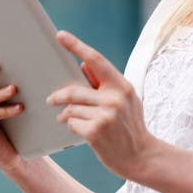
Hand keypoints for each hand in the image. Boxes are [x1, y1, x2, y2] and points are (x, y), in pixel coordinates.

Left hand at [46, 30, 156, 179]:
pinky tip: (79, 130)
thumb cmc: (130, 126)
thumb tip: (83, 64)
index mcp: (122, 85)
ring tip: (66, 118)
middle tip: (51, 99)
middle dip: (58, 95)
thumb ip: (106, 82)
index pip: (95, 59)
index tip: (60, 35)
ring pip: (71, 108)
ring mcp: (105, 115)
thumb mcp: (126, 99)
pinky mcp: (95, 132)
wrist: (141, 157)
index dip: (76, 46)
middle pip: (74, 90)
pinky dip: (71, 126)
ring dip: (65, 114)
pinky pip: (72, 123)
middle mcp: (115, 98)